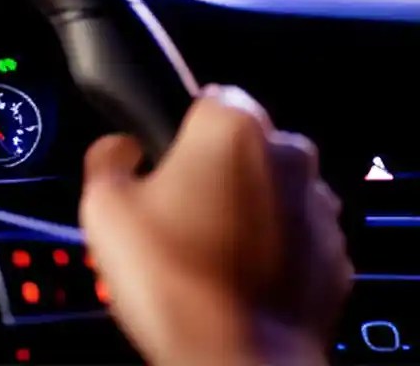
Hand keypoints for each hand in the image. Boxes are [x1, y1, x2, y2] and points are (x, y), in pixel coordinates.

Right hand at [80, 85, 351, 365]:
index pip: (205, 95)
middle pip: (241, 144)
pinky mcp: (332, 253)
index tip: (157, 162)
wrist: (233, 358)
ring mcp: (317, 207)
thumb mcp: (103, 207)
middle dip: (211, 169)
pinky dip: (268, 246)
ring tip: (200, 250)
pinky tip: (231, 274)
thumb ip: (106, 157)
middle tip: (172, 211)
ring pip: (270, 189)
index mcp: (231, 127)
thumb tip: (117, 149)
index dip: (175, 130)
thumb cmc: (173, 280)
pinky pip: (293, 234)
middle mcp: (286, 156)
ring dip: (242, 207)